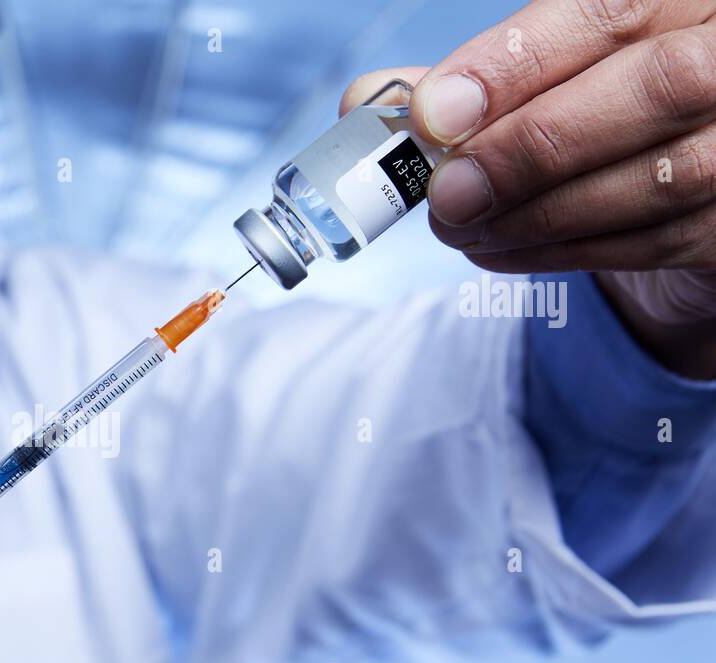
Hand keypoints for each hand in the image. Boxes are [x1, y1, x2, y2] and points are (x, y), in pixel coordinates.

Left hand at [344, 0, 715, 376]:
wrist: (693, 170)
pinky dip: (563, 250)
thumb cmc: (603, 104)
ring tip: (458, 227)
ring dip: (538, 213)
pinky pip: (661, 240)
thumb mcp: (544, 75)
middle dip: (533, 146)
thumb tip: (367, 99)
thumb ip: (468, 82)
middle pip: (661, 86)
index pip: (615, 6)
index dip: (519, 61)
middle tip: (445, 193)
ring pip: (663, 178)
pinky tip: (498, 249)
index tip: (434, 113)